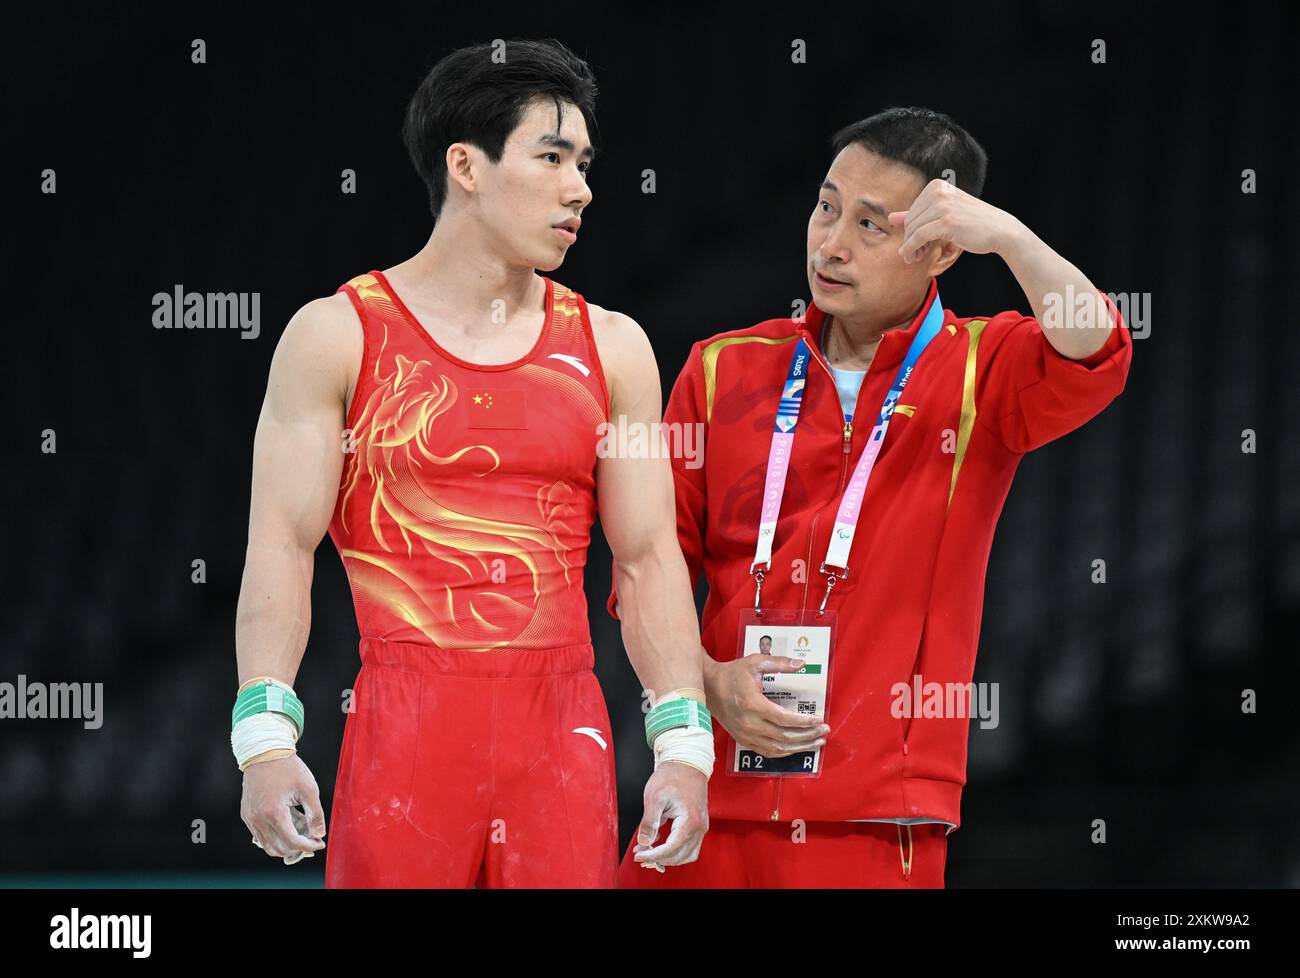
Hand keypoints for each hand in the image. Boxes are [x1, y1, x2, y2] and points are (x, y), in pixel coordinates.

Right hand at [240, 753, 326, 863]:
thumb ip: (315, 814)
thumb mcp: (308, 788)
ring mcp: (250, 817)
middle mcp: (258, 818)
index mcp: (274, 812)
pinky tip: (287, 827)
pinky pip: (260, 836)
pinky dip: (274, 838)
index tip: (320, 843)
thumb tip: (319, 834)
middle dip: (297, 849)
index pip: (292, 841)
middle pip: (279, 848)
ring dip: (285, 845)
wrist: (265, 752)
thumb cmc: (289, 768)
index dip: (308, 846)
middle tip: (311, 840)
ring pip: (267, 845)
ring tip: (300, 834)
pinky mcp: (246, 814)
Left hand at [631, 761, 707, 871]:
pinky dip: (677, 851)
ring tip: (651, 852)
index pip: (671, 849)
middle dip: (659, 858)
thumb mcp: (654, 797)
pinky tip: (662, 845)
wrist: (686, 763)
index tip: (638, 856)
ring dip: (669, 858)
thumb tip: (644, 842)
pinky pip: (690, 847)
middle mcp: (700, 827)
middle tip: (641, 854)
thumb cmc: (672, 776)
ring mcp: (702, 827)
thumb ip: (649, 822)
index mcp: (690, 821)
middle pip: (680, 856)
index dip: (653, 855)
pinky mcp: (699, 825)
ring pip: (687, 855)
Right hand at [704, 656, 827, 756]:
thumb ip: (779, 663)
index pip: (784, 719)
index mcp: (753, 704)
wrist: (708, 687)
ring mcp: (746, 735)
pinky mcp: (743, 740)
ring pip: (778, 748)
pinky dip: (785, 752)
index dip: (804, 722)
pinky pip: (768, 751)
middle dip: (808, 735)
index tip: (820, 720)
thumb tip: (801, 664)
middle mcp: (749, 723)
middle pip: (784, 736)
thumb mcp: (755, 662)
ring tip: (817, 743)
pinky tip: (797, 747)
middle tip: (824, 731)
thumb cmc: (733, 673)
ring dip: (799, 747)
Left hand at [889, 178, 1023, 264]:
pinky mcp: (946, 221)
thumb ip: (917, 214)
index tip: (913, 245)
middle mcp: (939, 192)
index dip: (909, 230)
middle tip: (912, 256)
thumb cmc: (972, 223)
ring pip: (913, 229)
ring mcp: (943, 205)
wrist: (999, 230)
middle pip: (911, 220)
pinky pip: (919, 237)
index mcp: (937, 186)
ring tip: (915, 258)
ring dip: (910, 247)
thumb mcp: (943, 215)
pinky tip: (914, 257)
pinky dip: (912, 249)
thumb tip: (891, 218)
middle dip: (909, 240)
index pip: (912, 210)